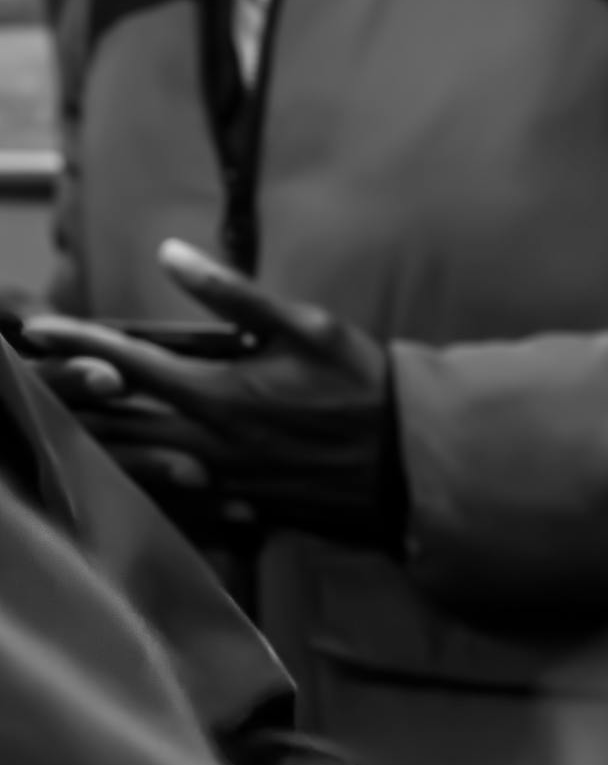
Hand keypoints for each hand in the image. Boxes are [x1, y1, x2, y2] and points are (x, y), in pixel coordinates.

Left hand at [22, 240, 399, 545]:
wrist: (414, 468)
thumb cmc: (364, 388)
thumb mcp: (306, 326)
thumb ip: (233, 294)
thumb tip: (171, 254)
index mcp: (220, 395)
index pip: (128, 363)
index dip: (77, 343)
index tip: (36, 331)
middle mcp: (213, 444)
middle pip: (121, 424)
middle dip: (74, 401)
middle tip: (34, 386)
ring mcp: (229, 484)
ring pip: (143, 466)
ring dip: (100, 447)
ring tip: (66, 430)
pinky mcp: (249, 510)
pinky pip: (183, 501)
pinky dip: (149, 488)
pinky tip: (130, 481)